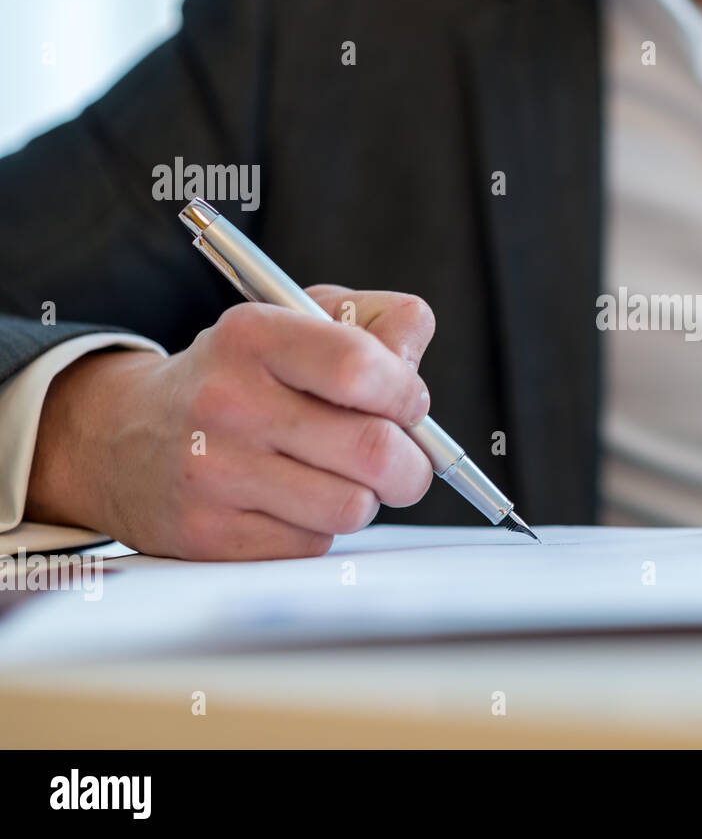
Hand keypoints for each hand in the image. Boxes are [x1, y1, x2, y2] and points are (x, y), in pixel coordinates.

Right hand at [26, 285, 436, 558]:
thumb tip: (414, 346)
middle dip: (411, 463)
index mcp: (254, 337)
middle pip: (373, 450)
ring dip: (365, 498)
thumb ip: (374, 322)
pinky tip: (292, 502)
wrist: (123, 436)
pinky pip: (313, 544)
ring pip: (352, 507)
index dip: (407, 394)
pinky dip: (320, 528)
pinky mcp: (208, 535)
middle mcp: (227, 402)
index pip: (360, 368)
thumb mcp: (296, 321)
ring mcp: (212, 473)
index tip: (409, 404)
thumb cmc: (240, 376)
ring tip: (339, 477)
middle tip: (403, 460)